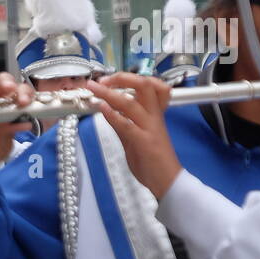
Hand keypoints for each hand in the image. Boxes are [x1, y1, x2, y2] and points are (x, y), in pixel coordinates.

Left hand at [86, 73, 181, 198]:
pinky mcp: (142, 141)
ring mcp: (148, 128)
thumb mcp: (137, 136)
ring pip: (130, 102)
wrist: (167, 180)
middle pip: (144, 85)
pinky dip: (111, 114)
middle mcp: (153, 117)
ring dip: (108, 93)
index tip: (111, 80)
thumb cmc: (153, 159)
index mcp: (155, 113)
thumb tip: (110, 111)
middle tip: (102, 80)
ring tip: (92, 88)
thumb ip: (126, 123)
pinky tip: (100, 107)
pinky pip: (126, 124)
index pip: (152, 85)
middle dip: (121, 78)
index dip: (132, 78)